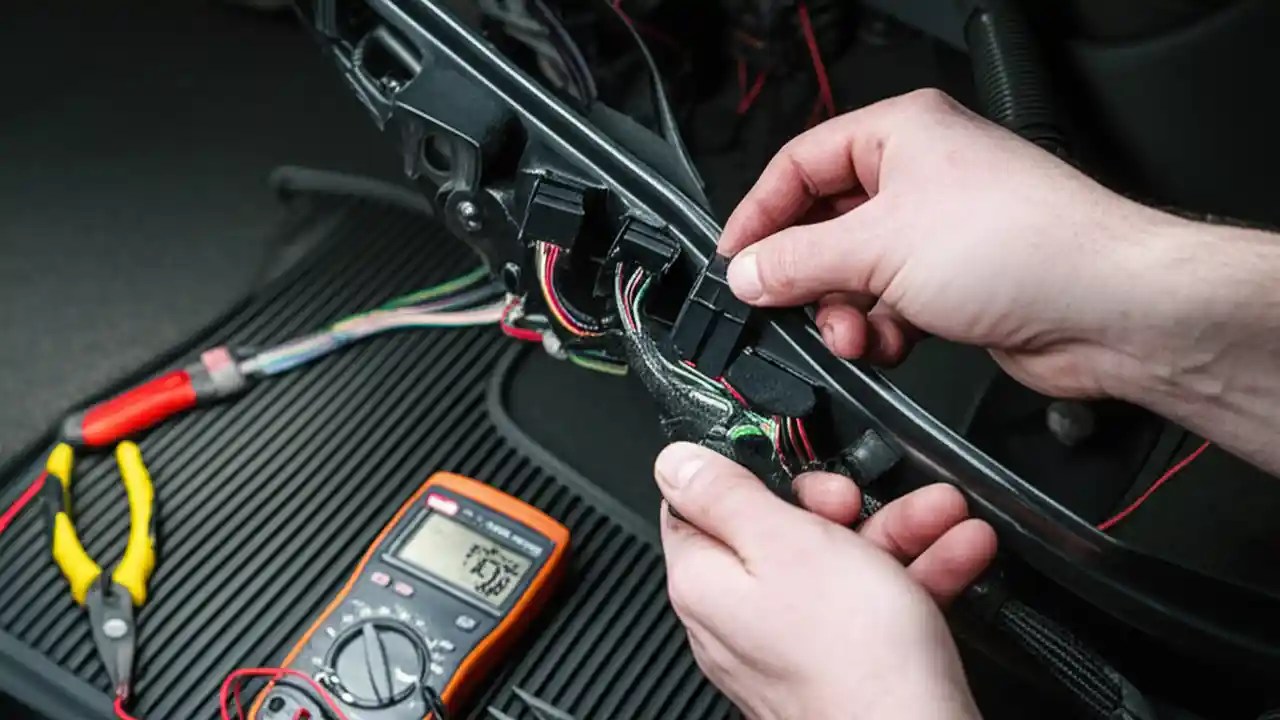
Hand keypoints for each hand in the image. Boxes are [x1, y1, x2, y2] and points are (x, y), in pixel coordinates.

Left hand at [655, 442, 996, 719]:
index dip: (747, 475)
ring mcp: (792, 644)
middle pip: (779, 530)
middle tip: (864, 497)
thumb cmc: (850, 658)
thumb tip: (676, 463)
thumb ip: (726, 495)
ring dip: (896, 530)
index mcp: (706, 581)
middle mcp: (739, 617)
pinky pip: (872, 604)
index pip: (699, 506)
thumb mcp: (785, 543)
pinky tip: (958, 554)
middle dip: (839, 502)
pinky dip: (916, 573)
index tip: (792, 467)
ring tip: (943, 514)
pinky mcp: (843, 665)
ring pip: (838, 563)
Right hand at [717, 88, 1183, 399]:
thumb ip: (798, 262)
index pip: (800, 166)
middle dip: (808, 277)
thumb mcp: (878, 247)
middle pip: (825, 226)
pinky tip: (887, 345)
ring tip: (852, 334)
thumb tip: (748, 272)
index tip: (734, 261)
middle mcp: (920, 176)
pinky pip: (888, 306)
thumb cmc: (1022, 244)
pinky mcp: (955, 284)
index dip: (760, 214)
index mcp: (900, 135)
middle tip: (787, 307)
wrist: (1107, 307)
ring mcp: (939, 232)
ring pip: (855, 274)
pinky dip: (879, 331)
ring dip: (844, 313)